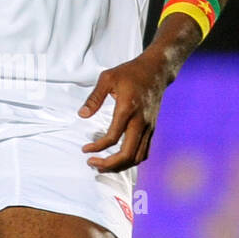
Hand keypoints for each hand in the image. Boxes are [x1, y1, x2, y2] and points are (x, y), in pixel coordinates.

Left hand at [78, 48, 172, 171]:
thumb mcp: (107, 78)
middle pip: (127, 154)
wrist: (156, 71)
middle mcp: (140, 121)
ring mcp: (149, 127)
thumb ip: (94, 98)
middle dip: (109, 164)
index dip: (97, 147)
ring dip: (120, 166)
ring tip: (104, 165)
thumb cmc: (130, 73)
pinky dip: (131, 160)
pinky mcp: (152, 129)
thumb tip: (82, 115)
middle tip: (92, 163)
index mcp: (127, 109)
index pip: (112, 137)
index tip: (85, 149)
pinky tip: (119, 159)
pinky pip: (144, 152)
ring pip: (137, 157)